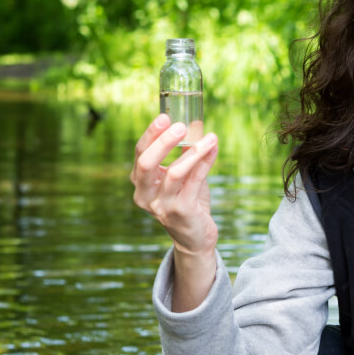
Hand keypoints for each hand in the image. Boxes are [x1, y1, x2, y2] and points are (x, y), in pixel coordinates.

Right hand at [131, 114, 219, 310]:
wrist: (194, 238)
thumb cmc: (186, 201)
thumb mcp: (181, 175)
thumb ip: (184, 152)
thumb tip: (195, 122)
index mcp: (141, 183)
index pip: (140, 153)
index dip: (151, 134)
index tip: (165, 117)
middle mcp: (145, 196)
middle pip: (146, 164)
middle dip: (163, 142)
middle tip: (180, 125)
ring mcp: (162, 206)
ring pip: (174, 174)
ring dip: (192, 152)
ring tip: (209, 137)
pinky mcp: (181, 212)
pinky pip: (194, 183)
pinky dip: (205, 163)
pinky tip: (213, 149)